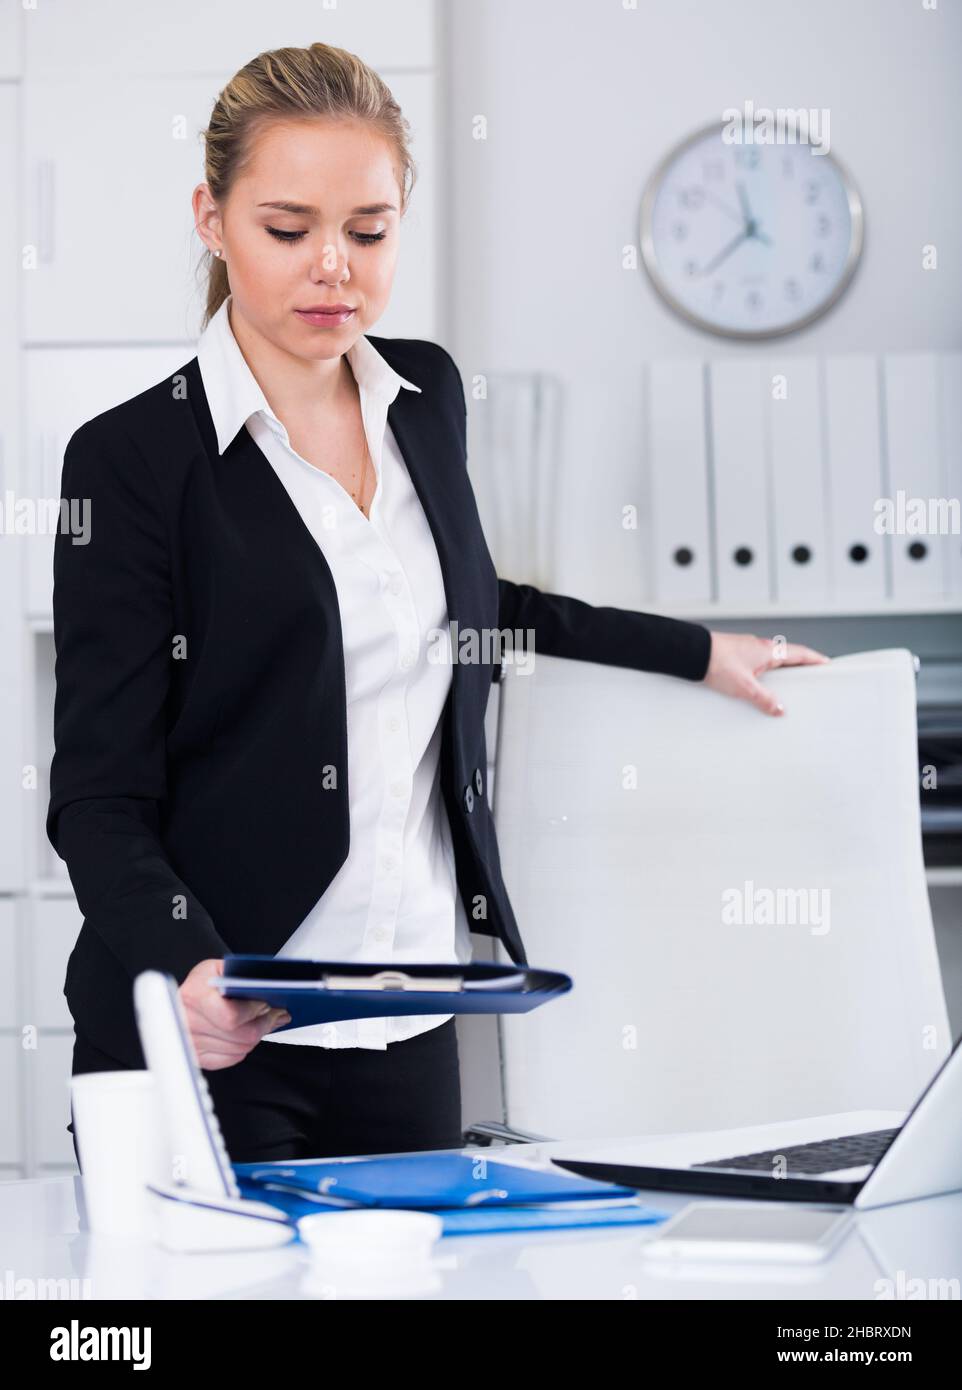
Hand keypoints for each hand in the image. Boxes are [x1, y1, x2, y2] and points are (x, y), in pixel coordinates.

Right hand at [179, 958, 291, 1069]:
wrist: (186, 996)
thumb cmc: (204, 981)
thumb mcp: (222, 968)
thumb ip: (245, 978)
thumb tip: (272, 992)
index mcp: (194, 996)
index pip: (232, 1016)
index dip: (254, 1011)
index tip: (267, 1003)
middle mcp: (189, 1022)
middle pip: (242, 1036)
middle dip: (265, 1023)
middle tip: (276, 1013)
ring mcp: (192, 1043)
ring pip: (241, 1049)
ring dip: (257, 1034)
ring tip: (263, 1020)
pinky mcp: (199, 1058)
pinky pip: (233, 1058)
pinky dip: (244, 1045)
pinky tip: (245, 1031)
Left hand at [704, 632, 829, 716]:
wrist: (691, 653)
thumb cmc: (716, 662)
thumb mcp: (744, 687)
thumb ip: (763, 699)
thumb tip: (779, 710)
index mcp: (769, 651)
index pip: (800, 654)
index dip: (815, 659)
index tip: (828, 664)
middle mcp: (761, 647)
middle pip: (788, 657)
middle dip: (801, 667)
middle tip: (811, 678)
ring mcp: (748, 650)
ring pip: (772, 661)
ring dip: (782, 671)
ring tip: (788, 686)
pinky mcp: (737, 655)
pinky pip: (758, 664)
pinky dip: (766, 673)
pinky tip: (761, 685)